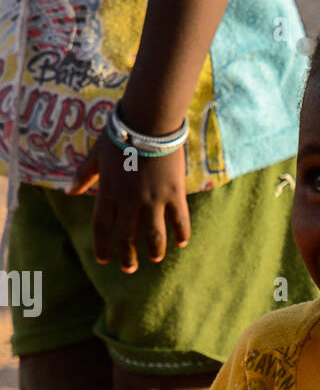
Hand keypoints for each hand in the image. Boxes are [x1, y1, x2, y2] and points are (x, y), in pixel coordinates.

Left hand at [69, 130, 190, 272]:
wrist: (149, 121)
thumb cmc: (120, 135)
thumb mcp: (97, 155)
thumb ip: (84, 176)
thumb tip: (68, 192)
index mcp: (109, 192)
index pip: (102, 228)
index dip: (102, 246)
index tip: (104, 260)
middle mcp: (130, 201)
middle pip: (127, 237)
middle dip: (127, 256)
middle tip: (129, 268)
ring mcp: (153, 199)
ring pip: (153, 235)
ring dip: (154, 250)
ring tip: (156, 259)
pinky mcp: (174, 194)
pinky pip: (179, 220)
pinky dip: (180, 233)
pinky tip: (181, 243)